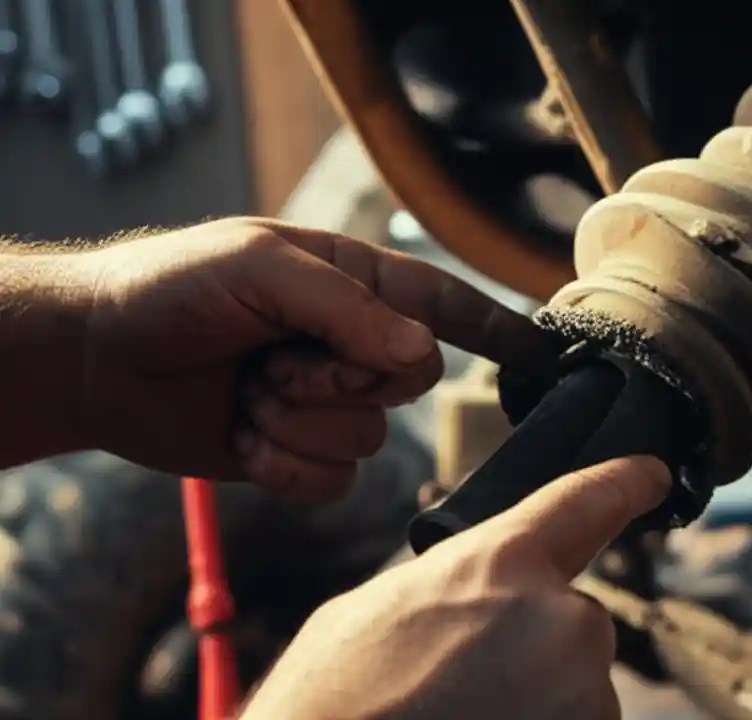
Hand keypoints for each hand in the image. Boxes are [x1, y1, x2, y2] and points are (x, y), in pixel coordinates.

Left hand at [70, 217, 553, 497]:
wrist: (96, 357)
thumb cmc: (173, 288)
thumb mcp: (260, 268)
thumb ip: (348, 308)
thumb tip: (421, 353)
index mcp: (354, 286)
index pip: (445, 305)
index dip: (497, 328)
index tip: (544, 353)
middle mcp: (350, 345)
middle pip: (411, 384)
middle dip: (339, 381)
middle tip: (276, 361)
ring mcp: (326, 403)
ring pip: (369, 440)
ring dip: (297, 423)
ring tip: (245, 394)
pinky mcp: (297, 453)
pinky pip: (332, 483)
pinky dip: (284, 465)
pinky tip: (242, 437)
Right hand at [240, 456, 671, 719]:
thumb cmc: (334, 697)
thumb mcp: (385, 605)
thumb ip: (461, 584)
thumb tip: (488, 594)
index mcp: (504, 563)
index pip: (588, 501)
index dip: (625, 483)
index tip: (654, 476)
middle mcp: (562, 620)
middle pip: (573, 619)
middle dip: (532, 644)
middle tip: (460, 677)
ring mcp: (582, 693)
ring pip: (576, 684)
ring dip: (536, 698)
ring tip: (461, 711)